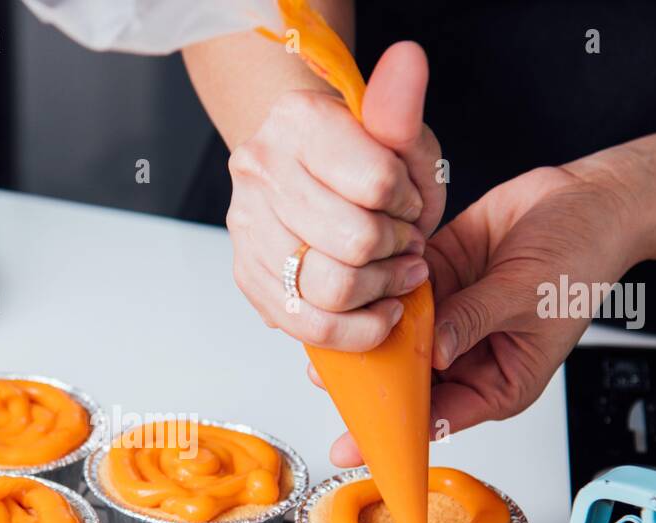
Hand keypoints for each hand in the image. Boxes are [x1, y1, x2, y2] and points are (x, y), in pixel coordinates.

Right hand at [227, 42, 445, 350]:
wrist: (305, 172)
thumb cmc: (357, 157)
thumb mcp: (395, 133)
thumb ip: (402, 107)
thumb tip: (409, 59)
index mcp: (297, 121)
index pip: (376, 184)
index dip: (408, 205)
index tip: (409, 205)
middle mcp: (259, 169)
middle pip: (353, 242)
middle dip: (397, 252)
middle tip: (406, 246)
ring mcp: (246, 226)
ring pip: (328, 290)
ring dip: (379, 292)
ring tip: (395, 278)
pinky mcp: (247, 274)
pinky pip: (305, 324)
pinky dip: (354, 330)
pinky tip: (378, 313)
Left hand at [319, 161, 644, 465]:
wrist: (590, 198)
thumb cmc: (583, 257)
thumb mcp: (527, 295)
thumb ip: (474, 320)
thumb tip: (432, 349)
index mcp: (498, 382)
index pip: (439, 417)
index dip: (396, 431)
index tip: (355, 445)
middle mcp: (468, 355)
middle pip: (408, 382)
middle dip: (368, 382)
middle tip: (326, 382)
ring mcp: (449, 318)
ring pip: (396, 338)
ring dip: (365, 336)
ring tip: (329, 337)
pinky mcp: (437, 280)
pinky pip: (398, 295)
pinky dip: (375, 292)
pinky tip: (352, 291)